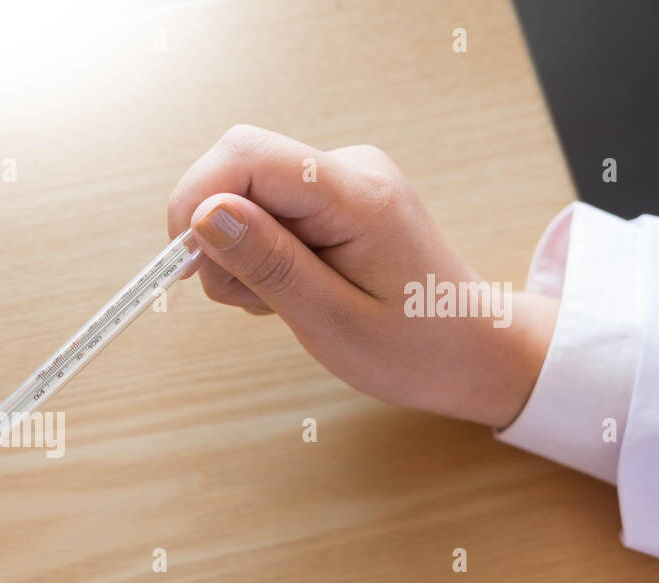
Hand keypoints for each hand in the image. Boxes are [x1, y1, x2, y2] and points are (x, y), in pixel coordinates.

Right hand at [168, 125, 558, 427]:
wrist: (473, 351)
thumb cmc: (416, 347)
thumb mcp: (333, 320)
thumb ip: (268, 263)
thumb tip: (204, 213)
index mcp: (356, 195)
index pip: (246, 154)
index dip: (196, 200)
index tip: (186, 266)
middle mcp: (347, 170)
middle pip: (236, 173)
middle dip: (216, 238)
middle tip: (248, 298)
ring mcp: (339, 182)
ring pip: (243, 199)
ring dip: (239, 258)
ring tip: (284, 305)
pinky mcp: (329, 201)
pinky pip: (264, 214)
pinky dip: (258, 258)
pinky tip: (293, 292)